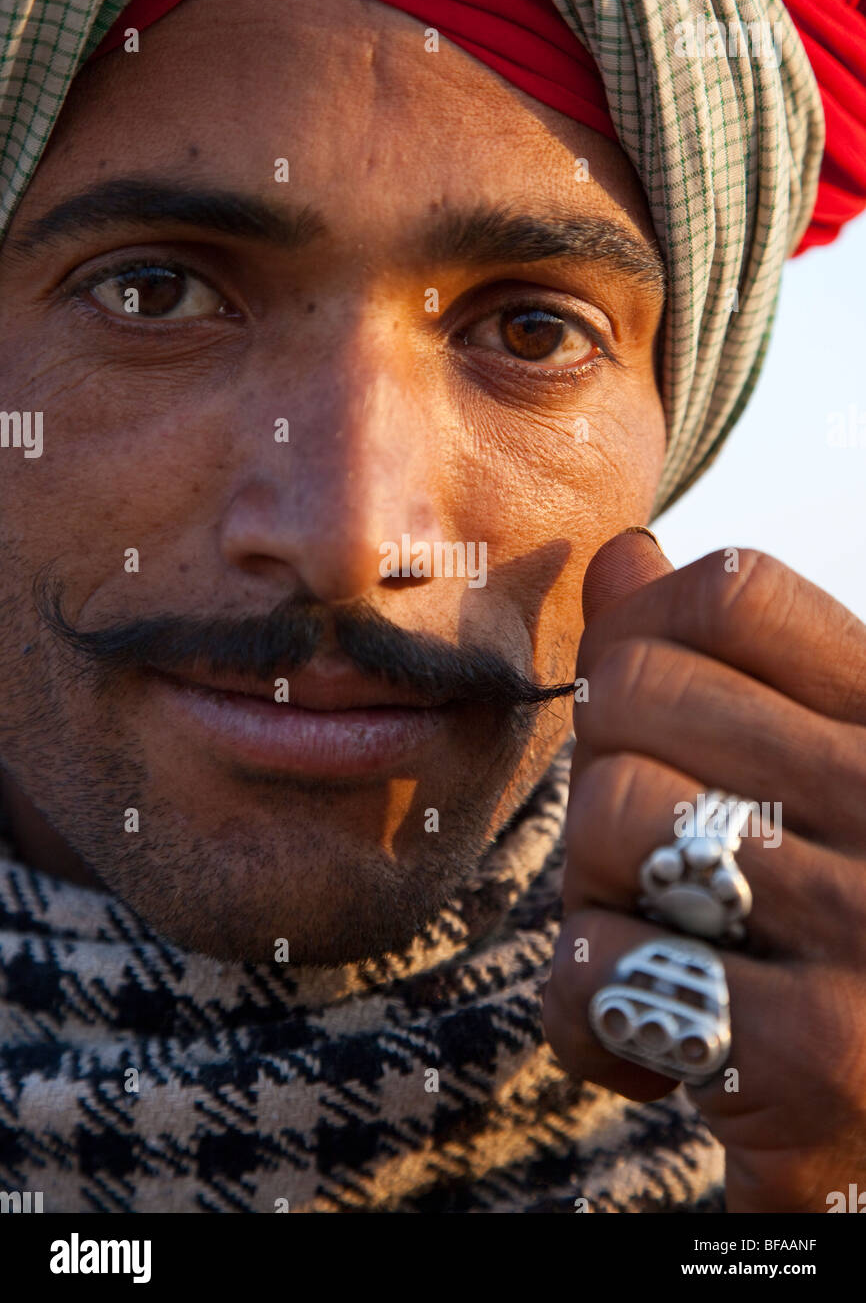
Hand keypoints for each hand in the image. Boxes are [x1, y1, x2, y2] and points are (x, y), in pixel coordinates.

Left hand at [542, 530, 865, 1211]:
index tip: (638, 716)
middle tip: (651, 863)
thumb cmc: (838, 934)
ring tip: (659, 949)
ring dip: (595, 897)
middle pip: (641, 692)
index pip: (732, 592)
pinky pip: (603, 965)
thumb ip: (724, 666)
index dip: (640, 636)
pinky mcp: (825, 1057)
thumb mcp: (810, 778)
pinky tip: (654, 1049)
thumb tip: (624, 555)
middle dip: (604, 778)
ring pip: (615, 816)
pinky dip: (587, 1013)